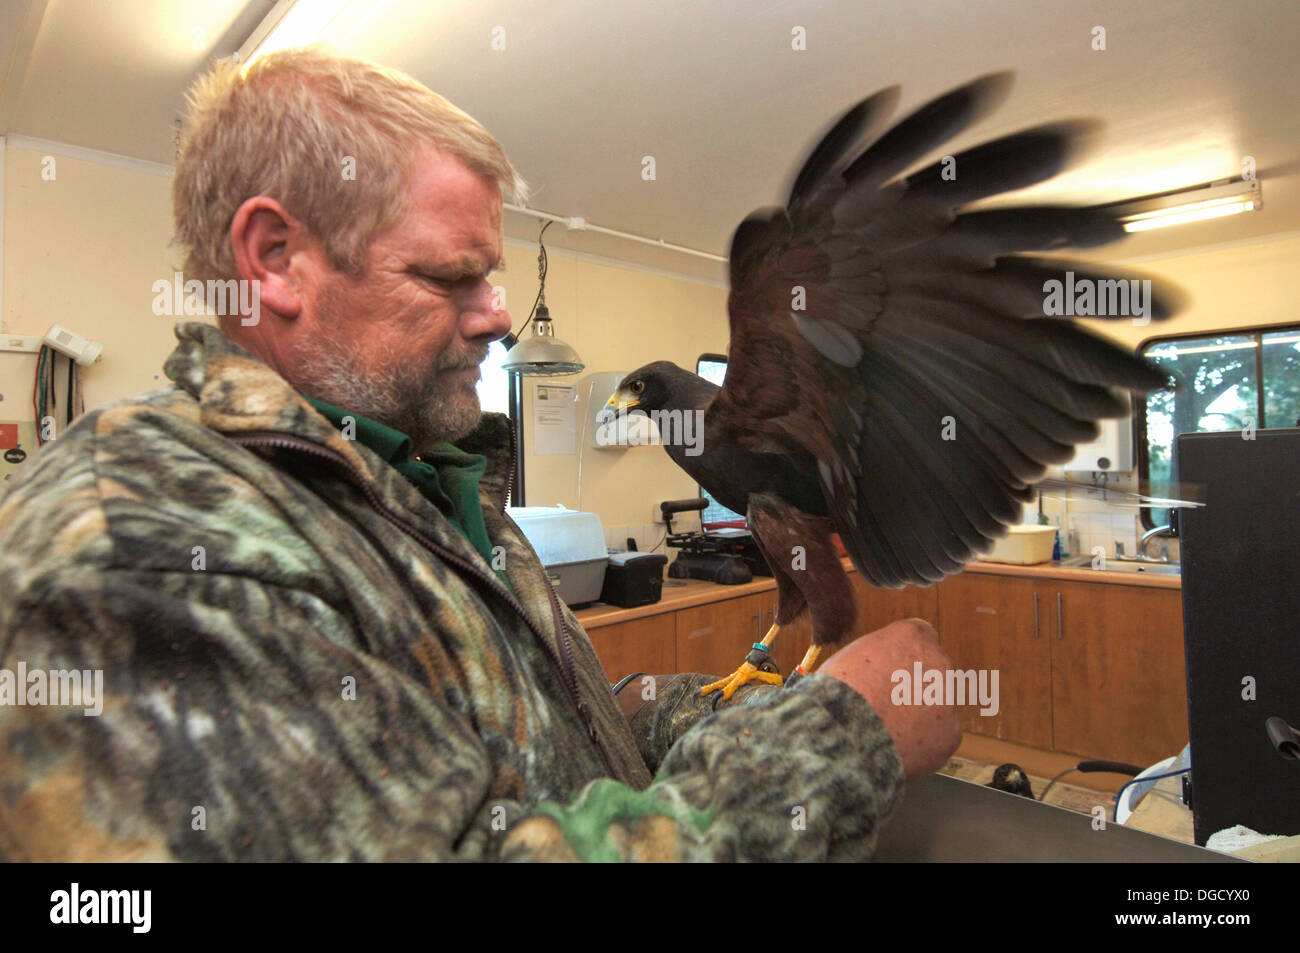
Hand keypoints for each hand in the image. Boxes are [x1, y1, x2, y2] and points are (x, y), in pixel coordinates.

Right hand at [818, 618, 960, 781]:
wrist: (844, 734)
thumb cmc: (835, 694)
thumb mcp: (850, 659)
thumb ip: (877, 659)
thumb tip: (881, 673)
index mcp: (911, 635)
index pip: (919, 636)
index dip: (902, 657)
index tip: (890, 672)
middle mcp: (938, 660)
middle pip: (931, 672)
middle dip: (913, 687)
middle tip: (883, 707)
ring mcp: (947, 698)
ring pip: (934, 707)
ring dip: (915, 717)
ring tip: (881, 732)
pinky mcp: (951, 733)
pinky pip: (936, 739)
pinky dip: (919, 746)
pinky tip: (894, 749)